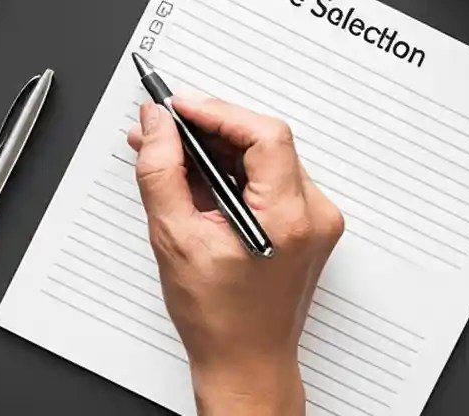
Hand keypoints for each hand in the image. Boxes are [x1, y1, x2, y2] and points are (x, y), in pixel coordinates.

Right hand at [126, 95, 343, 415]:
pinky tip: (195, 176)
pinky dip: (231, 171)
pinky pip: (267, 178)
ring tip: (170, 153)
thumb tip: (155, 126)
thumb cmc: (218, 319)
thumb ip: (161, 173)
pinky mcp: (304, 224)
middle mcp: (312, 214)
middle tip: (165, 127)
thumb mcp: (174, 239)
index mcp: (288, 219)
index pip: (264, 136)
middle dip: (209, 128)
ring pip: (263, 157)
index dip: (217, 112)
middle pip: (263, 141)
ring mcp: (313, 219)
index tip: (180, 107)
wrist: (245, 362)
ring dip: (216, 149)